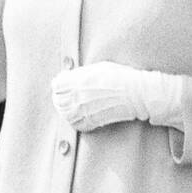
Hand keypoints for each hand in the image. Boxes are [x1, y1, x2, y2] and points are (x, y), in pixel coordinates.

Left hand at [51, 61, 181, 131]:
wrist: (135, 93)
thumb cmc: (119, 76)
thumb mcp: (98, 67)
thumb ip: (81, 73)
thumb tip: (69, 77)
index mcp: (79, 80)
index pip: (56, 85)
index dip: (59, 84)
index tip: (63, 83)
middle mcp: (78, 97)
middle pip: (58, 100)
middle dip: (60, 97)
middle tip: (65, 96)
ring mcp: (84, 111)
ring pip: (65, 114)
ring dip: (66, 110)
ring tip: (72, 105)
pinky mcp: (92, 122)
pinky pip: (76, 125)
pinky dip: (75, 121)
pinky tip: (80, 115)